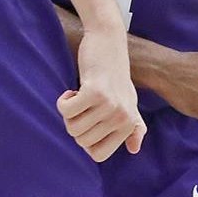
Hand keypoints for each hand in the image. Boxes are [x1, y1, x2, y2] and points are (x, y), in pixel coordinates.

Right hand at [60, 29, 145, 161]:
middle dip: (75, 124)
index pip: (98, 155)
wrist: (109, 41)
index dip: (85, 141)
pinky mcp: (95, 92)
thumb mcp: (127, 101)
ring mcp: (110, 106)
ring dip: (68, 112)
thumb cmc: (114, 74)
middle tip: (83, 103)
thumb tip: (135, 150)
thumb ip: (133, 126)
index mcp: (129, 124)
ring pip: (72, 128)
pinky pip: (66, 111)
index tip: (89, 120)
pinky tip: (72, 90)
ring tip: (79, 95)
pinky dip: (62, 101)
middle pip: (82, 142)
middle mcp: (122, 118)